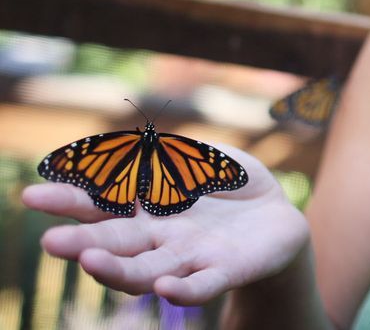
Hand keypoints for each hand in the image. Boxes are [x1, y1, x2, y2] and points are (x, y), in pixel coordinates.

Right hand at [21, 147, 308, 305]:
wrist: (277, 219)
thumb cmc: (231, 185)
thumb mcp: (203, 158)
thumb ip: (170, 152)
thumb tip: (130, 139)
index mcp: (150, 209)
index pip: (103, 205)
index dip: (70, 201)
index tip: (33, 193)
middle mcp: (161, 238)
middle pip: (116, 243)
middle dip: (82, 243)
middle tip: (50, 242)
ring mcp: (191, 258)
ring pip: (148, 271)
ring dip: (118, 270)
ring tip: (90, 261)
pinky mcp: (225, 271)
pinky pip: (201, 285)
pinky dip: (183, 290)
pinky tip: (165, 289)